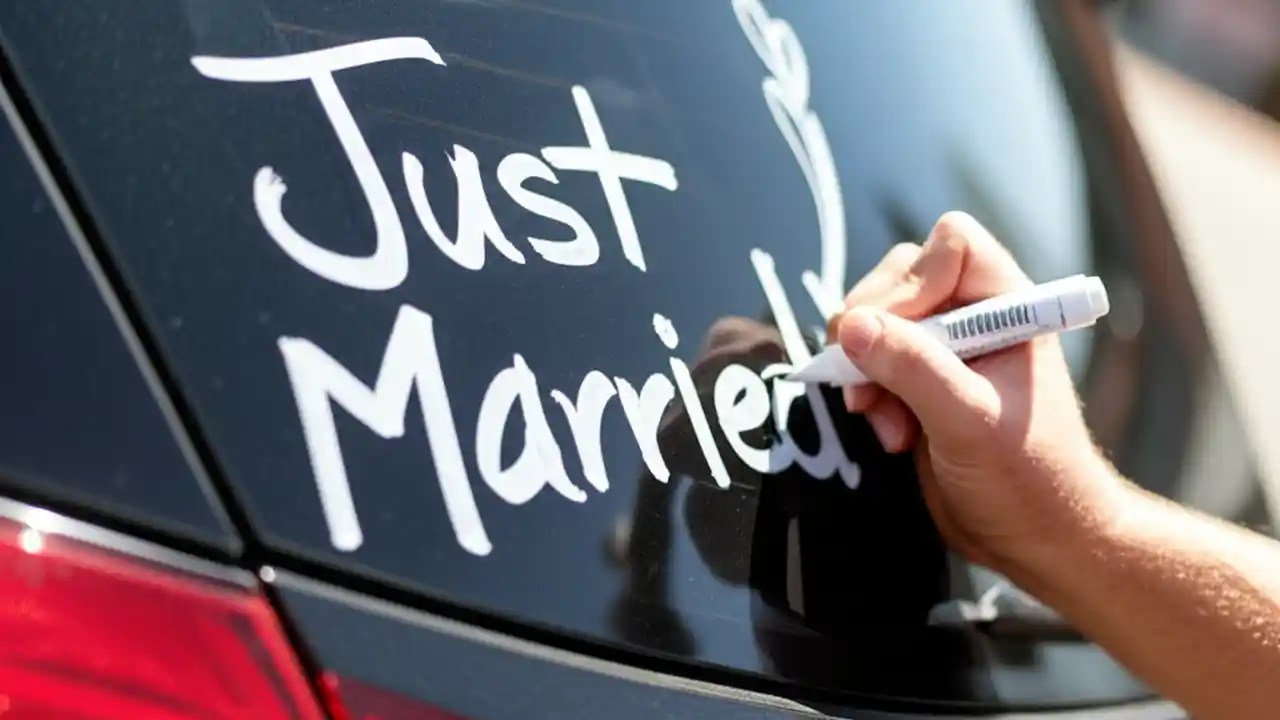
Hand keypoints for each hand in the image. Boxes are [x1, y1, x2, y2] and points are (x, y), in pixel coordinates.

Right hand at [834, 212, 1126, 573]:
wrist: (1038, 541)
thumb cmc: (1031, 480)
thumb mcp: (970, 421)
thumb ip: (912, 367)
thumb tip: (850, 326)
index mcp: (1009, 306)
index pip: (950, 245)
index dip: (913, 283)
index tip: (897, 337)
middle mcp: (975, 317)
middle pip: (899, 277)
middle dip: (874, 332)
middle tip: (872, 386)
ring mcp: (944, 350)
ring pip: (875, 320)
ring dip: (865, 370)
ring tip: (886, 421)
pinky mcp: (918, 383)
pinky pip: (869, 361)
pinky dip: (866, 393)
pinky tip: (890, 433)